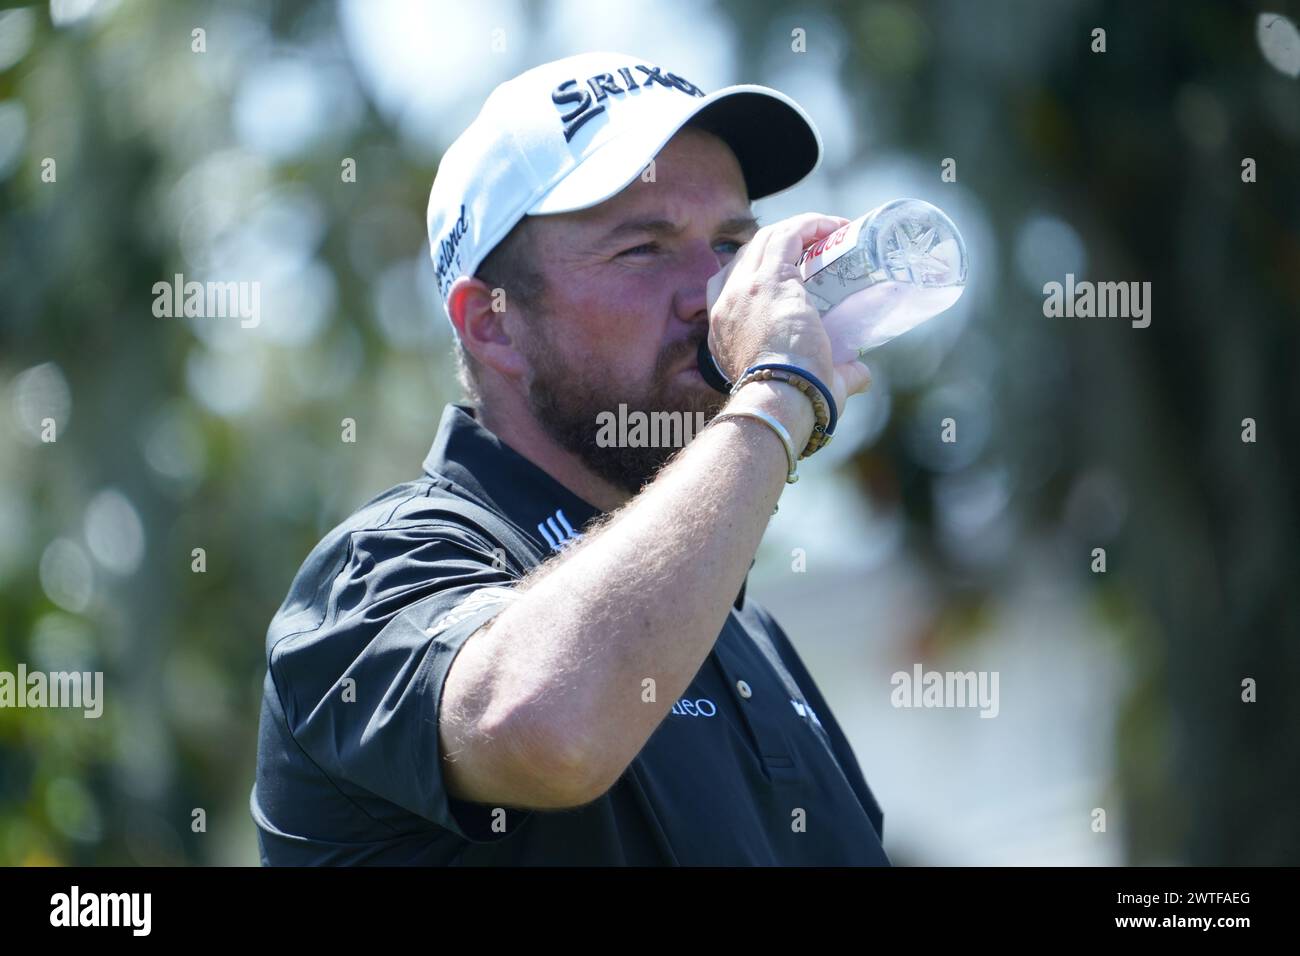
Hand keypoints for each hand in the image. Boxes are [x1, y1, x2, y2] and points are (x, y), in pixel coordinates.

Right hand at [706, 213, 864, 412]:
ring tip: (830, 233)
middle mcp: (726, 306)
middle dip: (782, 245)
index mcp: (723, 333)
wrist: (780, 398)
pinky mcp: (770, 278)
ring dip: (799, 230)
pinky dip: (811, 225)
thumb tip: (861, 374)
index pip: (729, 286)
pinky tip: (834, 226)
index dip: (758, 270)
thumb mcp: (808, 384)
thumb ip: (838, 376)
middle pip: (748, 255)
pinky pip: (788, 235)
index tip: (792, 270)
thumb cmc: (793, 401)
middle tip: (818, 249)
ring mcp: (745, 289)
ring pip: (767, 239)